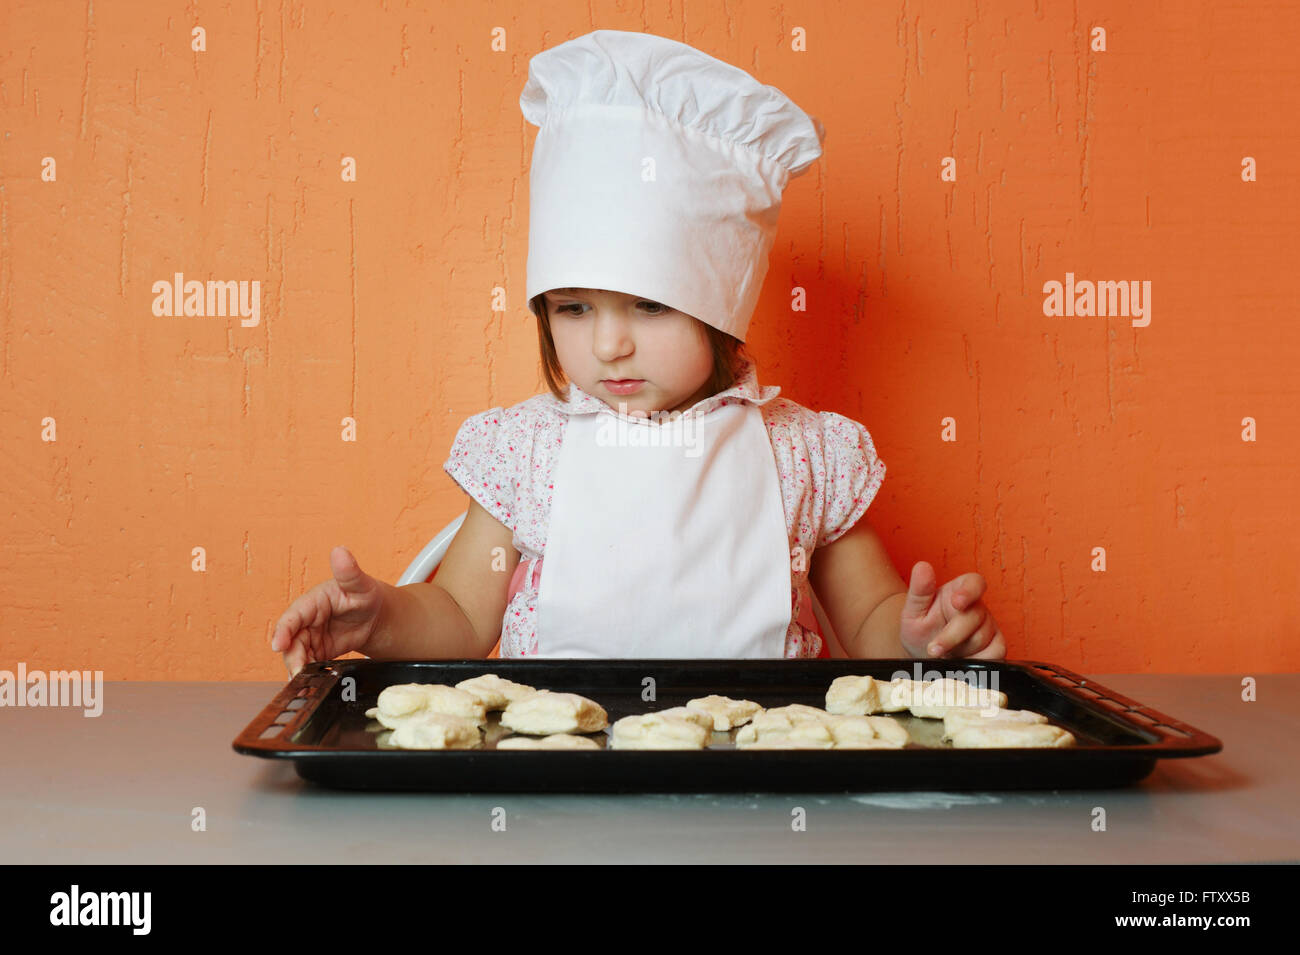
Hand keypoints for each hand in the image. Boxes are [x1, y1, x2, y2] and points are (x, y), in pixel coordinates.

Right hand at [269, 546, 387, 677]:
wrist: (377, 615)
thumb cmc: (367, 594)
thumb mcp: (361, 584)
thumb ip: (349, 572)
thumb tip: (340, 551)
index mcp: (313, 601)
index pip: (293, 616)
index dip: (284, 630)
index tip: (279, 645)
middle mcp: (307, 619)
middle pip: (291, 641)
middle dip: (292, 657)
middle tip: (299, 673)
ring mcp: (311, 636)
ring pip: (297, 655)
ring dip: (299, 669)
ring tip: (306, 683)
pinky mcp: (318, 651)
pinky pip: (309, 663)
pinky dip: (308, 674)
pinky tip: (312, 685)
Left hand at [898, 561, 1005, 659]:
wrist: (924, 653)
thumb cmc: (921, 628)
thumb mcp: (913, 610)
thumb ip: (919, 590)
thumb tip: (922, 566)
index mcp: (959, 590)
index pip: (974, 583)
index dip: (969, 591)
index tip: (956, 602)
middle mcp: (977, 606)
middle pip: (975, 618)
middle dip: (952, 636)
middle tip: (933, 649)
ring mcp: (989, 626)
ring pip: (982, 639)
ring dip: (959, 650)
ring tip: (944, 653)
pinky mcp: (996, 645)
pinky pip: (994, 654)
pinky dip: (975, 661)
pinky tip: (959, 660)